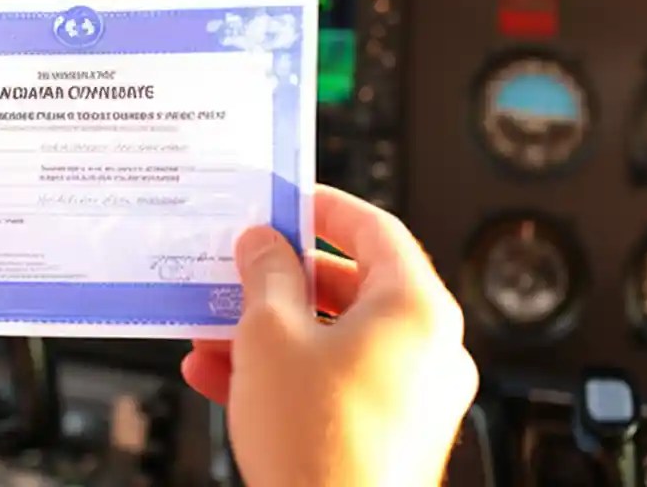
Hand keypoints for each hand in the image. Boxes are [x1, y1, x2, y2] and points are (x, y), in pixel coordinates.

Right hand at [181, 186, 477, 486]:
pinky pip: (335, 383)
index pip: (378, 230)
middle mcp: (430, 350)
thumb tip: (263, 244)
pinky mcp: (391, 435)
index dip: (326, 209)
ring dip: (271, 330)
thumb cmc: (319, 443)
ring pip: (336, 340)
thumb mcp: (270, 336)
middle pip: (353, 288)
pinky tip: (223, 376)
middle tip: (241, 269)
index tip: (291, 202)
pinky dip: (286, 373)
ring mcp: (415, 397)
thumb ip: (266, 275)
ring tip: (215, 331)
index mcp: (417, 310)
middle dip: (282, 281)